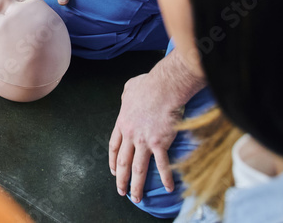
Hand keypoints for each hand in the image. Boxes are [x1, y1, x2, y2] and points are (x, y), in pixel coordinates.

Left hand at [108, 71, 182, 203]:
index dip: (113, 161)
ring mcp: (144, 141)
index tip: (113, 171)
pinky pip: (162, 165)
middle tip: (121, 191)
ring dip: (136, 185)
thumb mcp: (130, 88)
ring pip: (138, 168)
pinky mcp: (160, 143)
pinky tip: (169, 188)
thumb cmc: (148, 85)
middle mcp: (131, 135)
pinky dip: (166, 178)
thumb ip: (127, 97)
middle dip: (121, 179)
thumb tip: (127, 97)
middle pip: (123, 162)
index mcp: (122, 123)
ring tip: (136, 198)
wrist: (163, 88)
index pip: (114, 147)